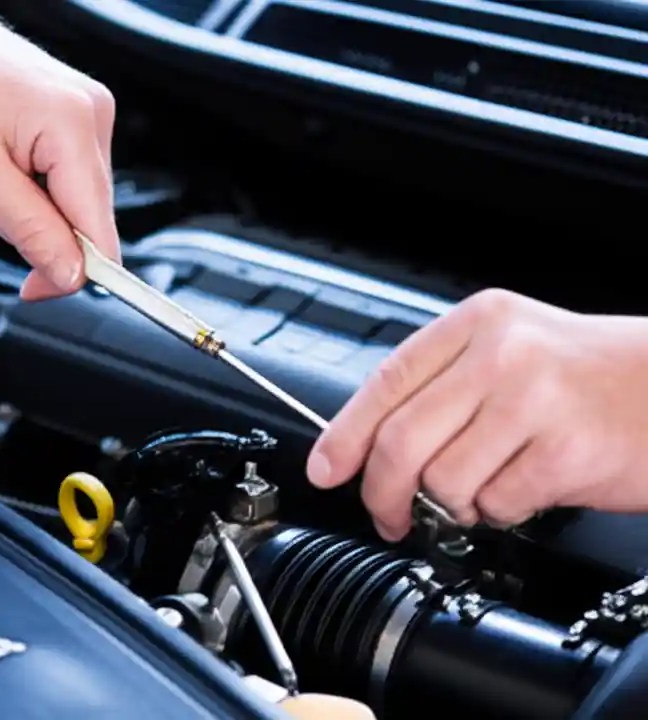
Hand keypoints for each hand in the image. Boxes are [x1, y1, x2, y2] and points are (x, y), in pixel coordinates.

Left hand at [0, 0, 119, 299]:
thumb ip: (28, 229)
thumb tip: (70, 275)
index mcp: (74, 127)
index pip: (99, 229)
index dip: (71, 272)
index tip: (33, 290)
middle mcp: (93, 115)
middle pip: (89, 215)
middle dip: (42, 234)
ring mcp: (87, 110)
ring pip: (74, 198)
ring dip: (32, 210)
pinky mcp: (74, 111)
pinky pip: (65, 173)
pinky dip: (32, 187)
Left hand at [305, 288, 647, 540]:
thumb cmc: (594, 375)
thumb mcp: (513, 350)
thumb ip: (445, 385)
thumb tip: (369, 445)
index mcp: (479, 324)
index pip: (387, 383)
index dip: (344, 435)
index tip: (326, 470)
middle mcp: (501, 355)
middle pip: (400, 440)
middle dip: (383, 493)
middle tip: (389, 515)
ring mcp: (533, 401)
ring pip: (443, 479)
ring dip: (455, 504)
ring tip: (484, 490)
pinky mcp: (564, 450)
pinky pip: (497, 503)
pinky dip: (502, 511)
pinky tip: (523, 489)